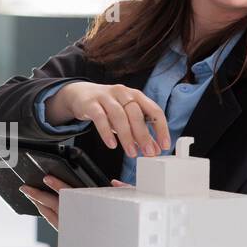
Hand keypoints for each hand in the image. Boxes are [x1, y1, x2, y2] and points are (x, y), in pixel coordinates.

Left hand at [19, 177, 131, 230]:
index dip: (57, 186)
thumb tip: (114, 182)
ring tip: (28, 193)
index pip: (70, 195)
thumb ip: (124, 191)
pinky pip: (52, 221)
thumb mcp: (127, 206)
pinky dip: (44, 212)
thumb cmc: (118, 227)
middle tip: (25, 187)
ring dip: (38, 202)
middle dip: (38, 195)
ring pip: (50, 213)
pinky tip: (39, 206)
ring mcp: (70, 227)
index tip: (46, 179)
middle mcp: (77, 220)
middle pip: (53, 204)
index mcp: (89, 209)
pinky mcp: (67, 233)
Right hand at [46, 82, 170, 157]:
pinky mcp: (91, 103)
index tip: (164, 145)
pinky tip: (112, 144)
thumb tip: (155, 149)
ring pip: (119, 116)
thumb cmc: (108, 107)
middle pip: (136, 114)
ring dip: (126, 136)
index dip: (161, 128)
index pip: (154, 110)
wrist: (81, 94)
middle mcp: (123, 94)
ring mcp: (106, 97)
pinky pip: (100, 118)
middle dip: (143, 135)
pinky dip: (106, 132)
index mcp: (136, 96)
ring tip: (131, 153)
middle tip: (147, 153)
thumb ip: (140, 133)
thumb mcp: (126, 118)